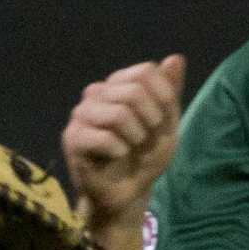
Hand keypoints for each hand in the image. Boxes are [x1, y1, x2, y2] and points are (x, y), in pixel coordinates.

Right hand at [61, 55, 185, 231]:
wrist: (129, 192)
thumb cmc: (145, 157)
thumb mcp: (167, 124)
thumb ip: (170, 92)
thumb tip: (175, 57)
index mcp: (118, 85)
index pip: (145, 71)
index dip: (162, 95)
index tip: (163, 119)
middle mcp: (97, 93)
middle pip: (133, 90)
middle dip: (151, 118)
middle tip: (147, 138)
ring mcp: (81, 114)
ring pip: (118, 113)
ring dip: (136, 136)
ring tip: (132, 147)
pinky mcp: (73, 138)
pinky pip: (104, 137)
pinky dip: (120, 150)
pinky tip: (117, 156)